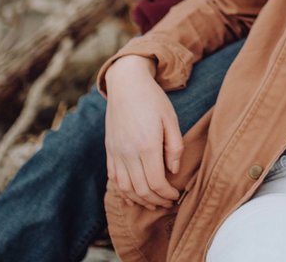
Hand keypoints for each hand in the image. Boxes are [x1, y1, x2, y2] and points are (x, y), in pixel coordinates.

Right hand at [104, 56, 183, 209]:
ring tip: (153, 202)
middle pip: (140, 189)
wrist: (126, 84)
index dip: (167, 194)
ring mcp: (116, 152)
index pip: (156, 182)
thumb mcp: (171, 119)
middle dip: (156, 201)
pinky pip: (113, 178)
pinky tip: (134, 195)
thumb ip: (175, 147)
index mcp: (146, 145)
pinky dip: (123, 191)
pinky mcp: (109, 150)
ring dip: (139, 200)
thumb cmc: (153, 99)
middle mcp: (128, 152)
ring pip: (125, 188)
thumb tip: (173, 171)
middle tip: (168, 202)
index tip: (176, 195)